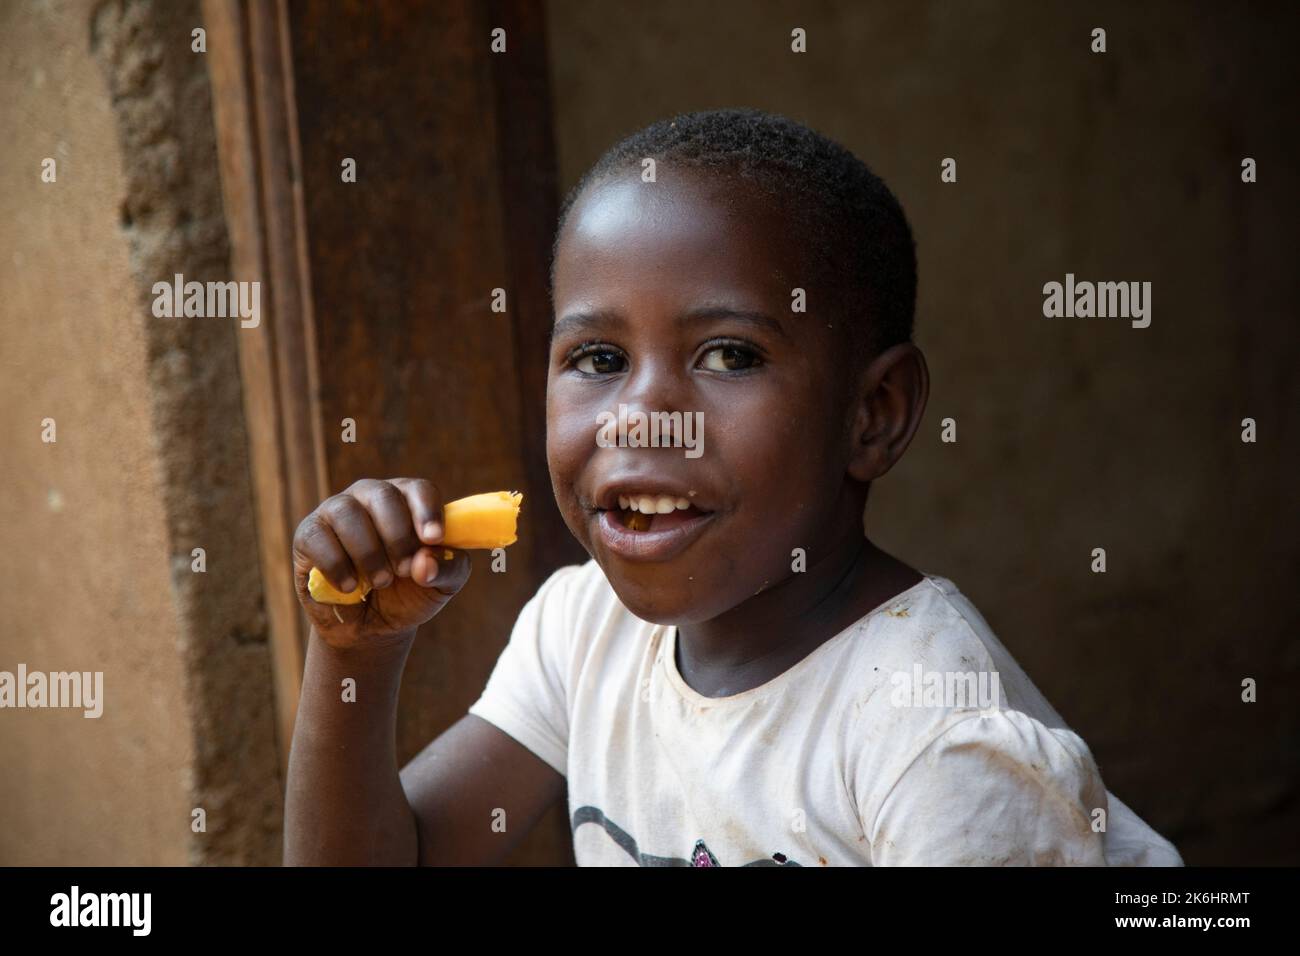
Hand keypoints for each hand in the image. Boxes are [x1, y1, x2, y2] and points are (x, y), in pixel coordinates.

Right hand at [292, 478, 469, 648]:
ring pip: (348, 514)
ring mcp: (336, 511)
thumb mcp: (441, 585)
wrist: (370, 627)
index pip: (419, 490)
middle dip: (397, 536)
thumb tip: (425, 561)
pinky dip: (337, 565)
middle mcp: (371, 497)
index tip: (433, 539)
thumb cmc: (409, 594)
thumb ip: (447, 569)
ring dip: (368, 553)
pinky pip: (318, 538)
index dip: (427, 512)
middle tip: (405, 570)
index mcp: (408, 501)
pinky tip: (350, 587)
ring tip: (380, 582)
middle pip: (383, 495)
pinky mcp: (308, 534)